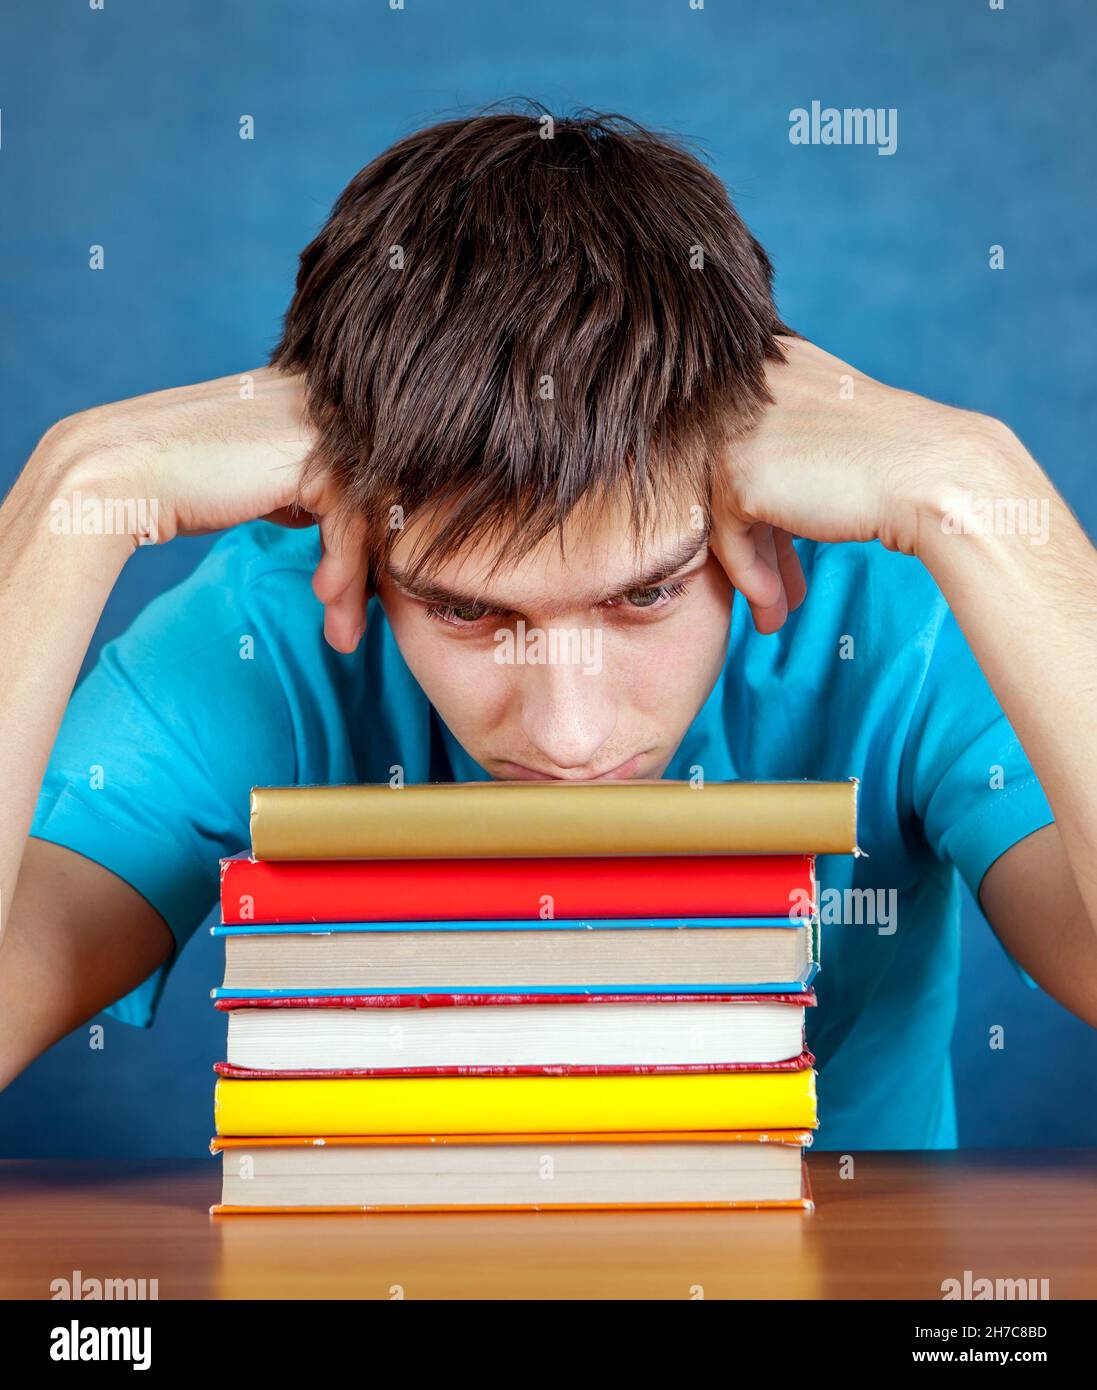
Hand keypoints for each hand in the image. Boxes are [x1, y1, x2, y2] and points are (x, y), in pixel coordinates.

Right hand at [42, 367, 369, 652]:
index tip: (338, 593)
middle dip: (364, 565)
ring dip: (355, 578)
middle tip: (352, 624)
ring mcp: (313, 419)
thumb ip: (279, 483)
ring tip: (343, 632)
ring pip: (363, 509)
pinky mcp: (310, 454)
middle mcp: (311, 394)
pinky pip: (348, 519)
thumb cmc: (162, 486)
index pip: (352, 470)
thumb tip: (309, 513)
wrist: (107, 478)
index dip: (351, 536)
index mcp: (295, 393)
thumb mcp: (238, 480)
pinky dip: (343, 567)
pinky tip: (323, 599)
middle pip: (366, 491)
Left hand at [710, 337, 1016, 632]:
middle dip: (756, 543)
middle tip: (776, 590)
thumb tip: (758, 503)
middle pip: (731, 479)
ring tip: (774, 611)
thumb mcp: (835, 433)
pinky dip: (749, 577)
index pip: (746, 443)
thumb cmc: (903, 462)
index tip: (782, 551)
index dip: (764, 504)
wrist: (936, 478)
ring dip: (751, 569)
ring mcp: (737, 430)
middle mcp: (745, 388)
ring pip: (725, 514)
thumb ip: (792, 445)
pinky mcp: (738, 475)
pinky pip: (728, 541)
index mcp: (773, 363)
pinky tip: (774, 604)